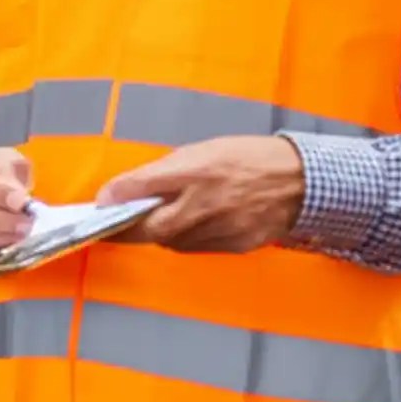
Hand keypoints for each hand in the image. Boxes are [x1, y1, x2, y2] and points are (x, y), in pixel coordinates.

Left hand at [96, 135, 305, 253]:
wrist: (301, 180)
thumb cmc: (245, 159)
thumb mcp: (195, 154)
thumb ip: (153, 175)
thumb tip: (112, 193)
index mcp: (196, 173)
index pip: (142, 193)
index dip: (116, 206)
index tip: (99, 210)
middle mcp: (209, 204)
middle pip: (154, 229)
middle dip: (132, 228)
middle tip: (121, 223)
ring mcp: (225, 229)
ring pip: (174, 241)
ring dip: (161, 232)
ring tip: (165, 215)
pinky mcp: (238, 245)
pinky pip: (198, 247)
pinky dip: (186, 238)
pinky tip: (192, 223)